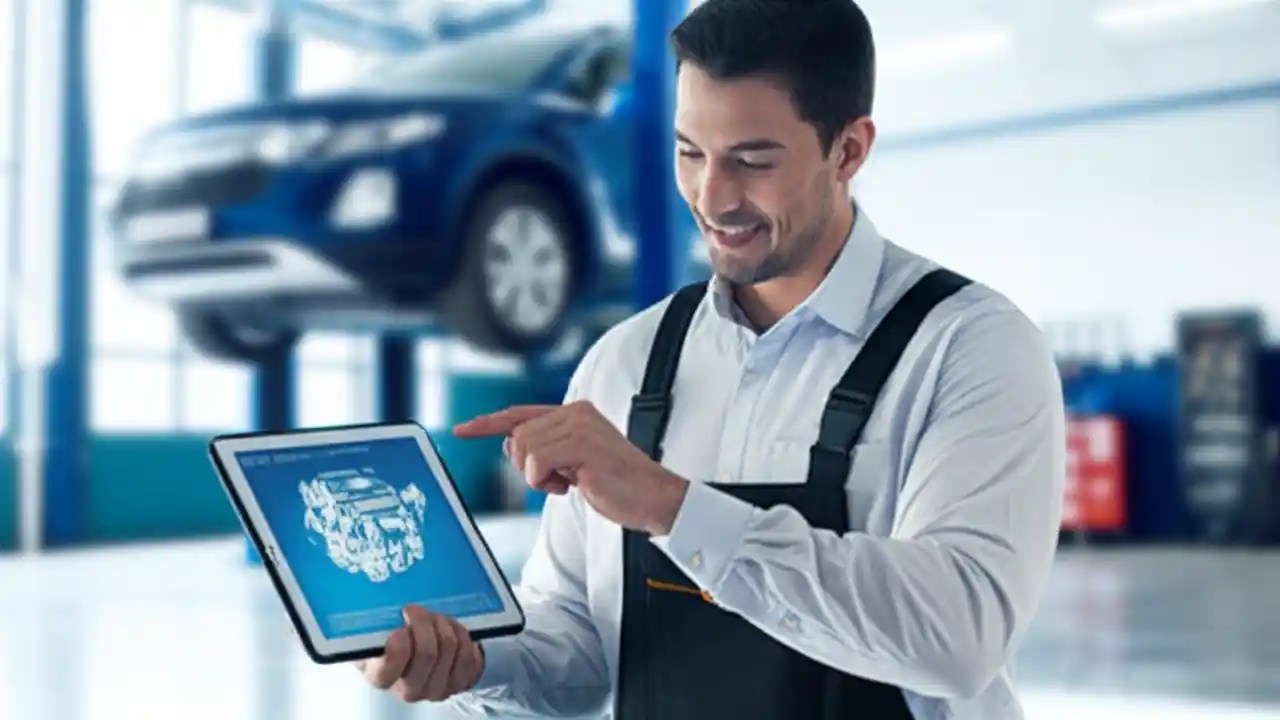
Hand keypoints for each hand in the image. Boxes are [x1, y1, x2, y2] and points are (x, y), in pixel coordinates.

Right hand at [356, 606, 483, 703]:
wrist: (414, 654)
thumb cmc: (390, 639)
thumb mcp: (372, 632)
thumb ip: (372, 625)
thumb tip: (383, 615)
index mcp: (380, 678)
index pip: (388, 669)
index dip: (398, 643)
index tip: (400, 623)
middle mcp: (410, 691)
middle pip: (427, 653)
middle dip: (424, 622)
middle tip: (417, 611)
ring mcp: (437, 689)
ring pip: (450, 648)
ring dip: (443, 625)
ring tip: (434, 619)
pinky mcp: (461, 683)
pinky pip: (469, 654)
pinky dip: (461, 634)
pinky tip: (450, 629)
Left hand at [453, 401, 689, 534]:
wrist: (653, 497)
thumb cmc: (617, 484)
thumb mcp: (573, 463)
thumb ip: (546, 448)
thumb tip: (511, 444)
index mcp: (575, 413)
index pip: (521, 414)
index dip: (489, 423)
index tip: (463, 430)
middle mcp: (576, 413)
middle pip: (517, 435)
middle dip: (527, 466)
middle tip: (557, 480)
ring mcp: (579, 426)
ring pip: (524, 448)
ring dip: (539, 476)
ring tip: (568, 482)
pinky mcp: (581, 444)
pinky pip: (537, 462)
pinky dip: (546, 480)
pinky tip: (571, 484)